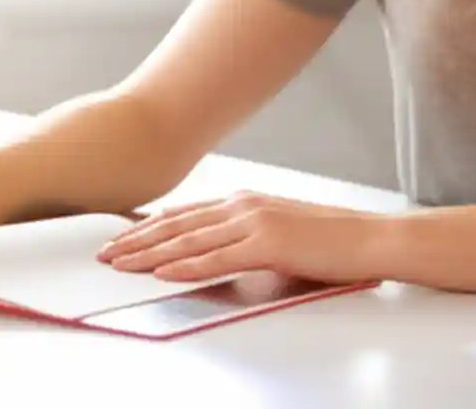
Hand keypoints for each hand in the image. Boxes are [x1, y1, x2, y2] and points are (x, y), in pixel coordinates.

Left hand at [95, 192, 387, 283]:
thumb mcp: (278, 231)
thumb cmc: (329, 240)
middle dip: (136, 240)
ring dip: (150, 255)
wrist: (370, 239)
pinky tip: (163, 273)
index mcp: (243, 201)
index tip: (120, 238)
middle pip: (176, 225)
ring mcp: (254, 222)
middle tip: (105, 253)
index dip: (148, 228)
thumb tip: (213, 252)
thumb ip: (243, 238)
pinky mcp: (269, 244)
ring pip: (189, 241)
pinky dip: (186, 267)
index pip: (183, 215)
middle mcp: (242, 206)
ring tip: (121, 265)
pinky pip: (218, 259)